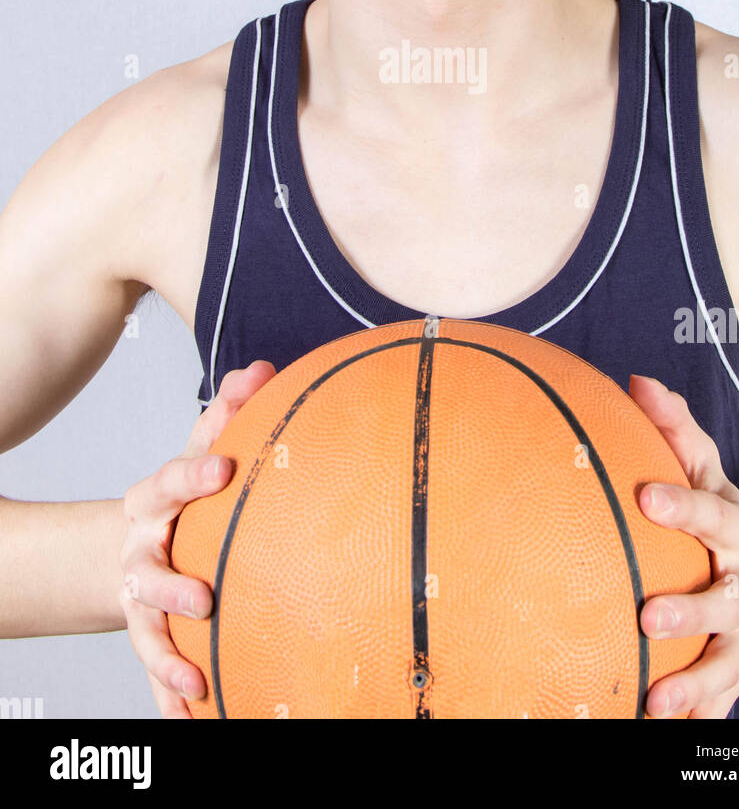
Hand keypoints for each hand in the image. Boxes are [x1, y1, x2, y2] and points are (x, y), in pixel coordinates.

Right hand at [119, 360, 275, 717]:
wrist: (133, 546)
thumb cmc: (184, 494)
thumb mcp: (200, 452)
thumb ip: (229, 413)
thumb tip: (262, 368)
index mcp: (155, 499)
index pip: (170, 480)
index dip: (194, 474)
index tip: (224, 467)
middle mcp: (141, 550)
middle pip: (148, 568)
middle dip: (170, 585)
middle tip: (204, 599)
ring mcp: (139, 597)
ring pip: (147, 627)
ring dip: (169, 653)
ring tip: (197, 675)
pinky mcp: (148, 635)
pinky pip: (156, 670)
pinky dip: (170, 694)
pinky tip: (192, 714)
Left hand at [628, 374, 738, 719]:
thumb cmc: (717, 516)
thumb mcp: (703, 471)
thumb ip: (674, 429)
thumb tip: (636, 382)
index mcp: (736, 529)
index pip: (711, 513)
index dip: (682, 506)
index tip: (646, 497)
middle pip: (726, 600)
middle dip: (691, 611)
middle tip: (648, 616)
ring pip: (726, 660)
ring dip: (694, 682)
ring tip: (656, 699)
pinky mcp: (736, 668)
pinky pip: (720, 697)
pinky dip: (698, 713)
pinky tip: (663, 725)